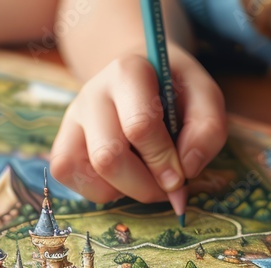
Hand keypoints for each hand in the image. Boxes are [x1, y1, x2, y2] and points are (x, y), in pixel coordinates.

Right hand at [49, 45, 226, 203]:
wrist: (139, 79)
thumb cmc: (174, 92)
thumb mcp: (205, 97)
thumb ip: (208, 130)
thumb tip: (186, 169)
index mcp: (128, 72)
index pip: (139, 126)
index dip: (164, 160)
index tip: (182, 175)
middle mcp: (92, 93)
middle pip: (108, 156)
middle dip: (145, 184)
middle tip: (167, 186)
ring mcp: (73, 119)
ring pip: (89, 172)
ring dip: (126, 190)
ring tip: (146, 179)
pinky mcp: (62, 143)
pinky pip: (70, 179)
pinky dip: (102, 192)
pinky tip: (123, 178)